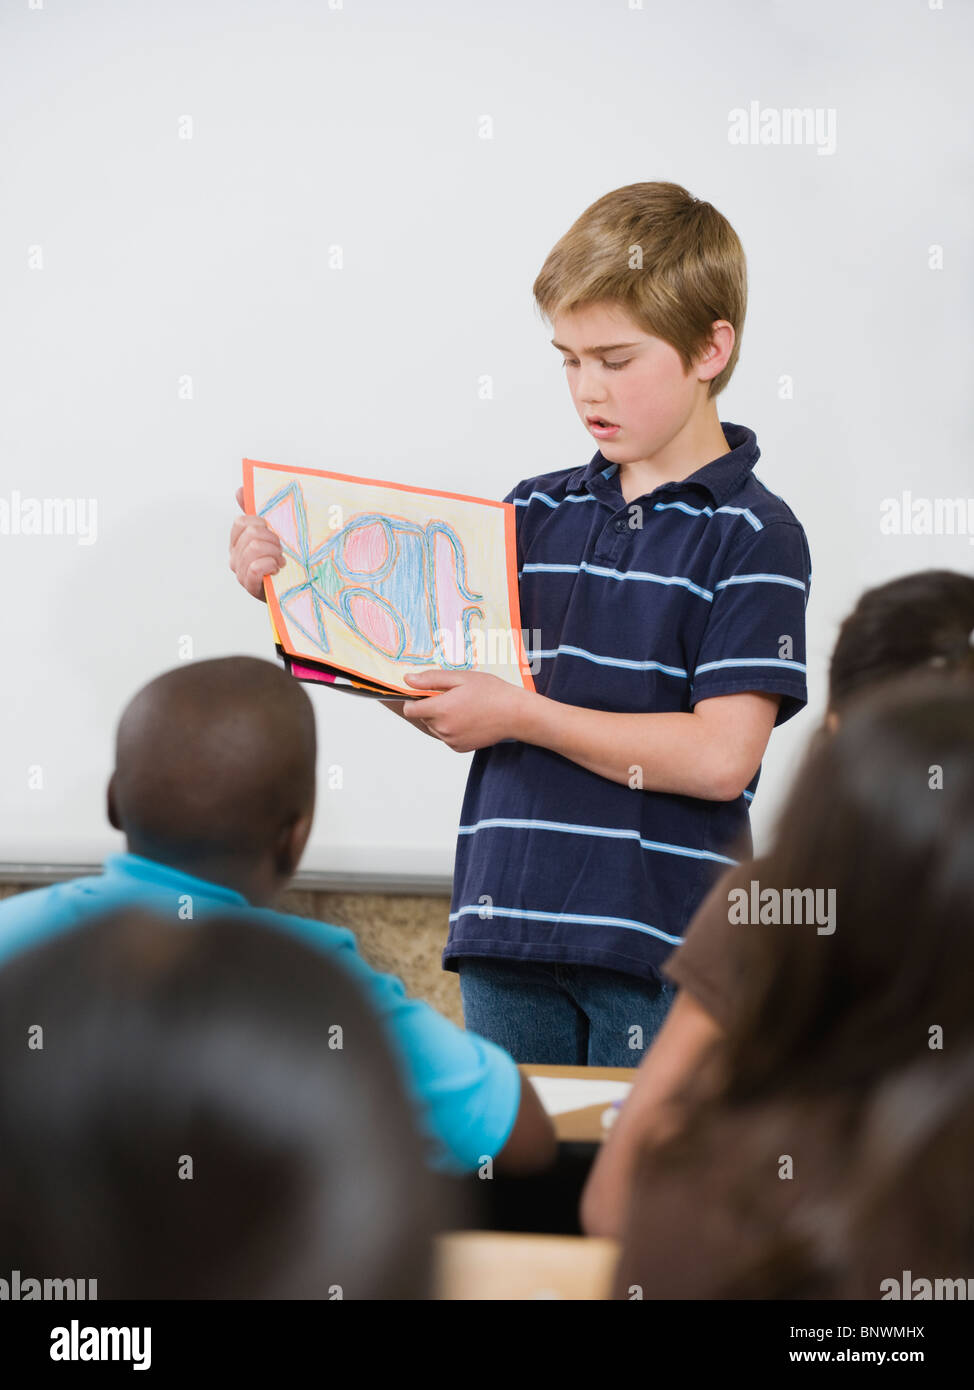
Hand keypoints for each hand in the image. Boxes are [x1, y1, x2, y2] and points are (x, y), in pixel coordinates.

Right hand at [230, 486, 284, 599]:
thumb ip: (255, 511)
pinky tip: (277, 570)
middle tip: (281, 550)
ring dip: (273, 553)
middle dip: (272, 539)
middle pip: (250, 534)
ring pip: (253, 548)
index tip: (273, 532)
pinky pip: (255, 568)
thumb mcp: (272, 533)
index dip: (261, 523)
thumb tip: (240, 490)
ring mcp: (241, 572)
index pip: (241, 522)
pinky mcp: (250, 586)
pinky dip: (270, 565)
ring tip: (281, 561)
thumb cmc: (283, 560)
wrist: (295, 588)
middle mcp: (235, 557)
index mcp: (238, 541)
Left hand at [399, 669, 529, 750]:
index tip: (425, 693)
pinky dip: (451, 729)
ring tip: (463, 707)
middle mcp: (443, 729)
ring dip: (441, 718)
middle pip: (423, 718)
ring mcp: (451, 740)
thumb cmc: (491, 692)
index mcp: (441, 710)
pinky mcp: (459, 748)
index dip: (414, 700)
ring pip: (434, 728)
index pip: (410, 710)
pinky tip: (468, 719)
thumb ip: (431, 680)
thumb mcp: (461, 678)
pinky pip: (446, 737)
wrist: (515, 714)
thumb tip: (408, 680)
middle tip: (453, 697)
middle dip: (431, 707)